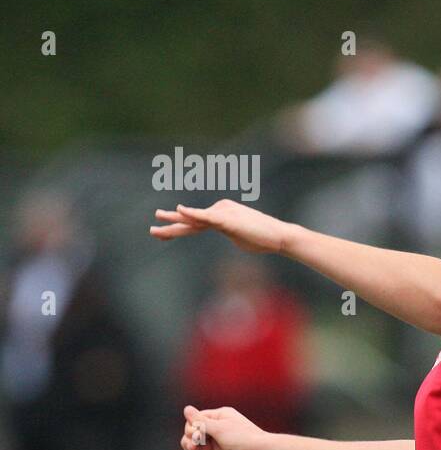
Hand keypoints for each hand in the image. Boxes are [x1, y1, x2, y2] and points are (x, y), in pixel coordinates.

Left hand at [150, 199, 292, 253]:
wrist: (279, 237)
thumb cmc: (265, 239)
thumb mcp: (242, 239)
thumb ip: (232, 235)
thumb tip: (233, 236)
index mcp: (221, 215)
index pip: (195, 224)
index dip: (178, 229)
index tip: (162, 234)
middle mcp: (219, 210)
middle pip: (190, 220)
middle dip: (170, 224)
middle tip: (152, 230)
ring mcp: (223, 213)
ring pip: (194, 218)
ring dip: (174, 220)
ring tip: (157, 218)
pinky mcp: (227, 219)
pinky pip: (206, 216)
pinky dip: (192, 213)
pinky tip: (180, 210)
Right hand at [180, 405, 268, 449]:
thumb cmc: (243, 438)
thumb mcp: (220, 428)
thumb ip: (201, 421)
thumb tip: (186, 409)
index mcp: (219, 416)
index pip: (195, 419)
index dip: (191, 428)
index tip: (197, 434)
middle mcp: (217, 428)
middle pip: (192, 433)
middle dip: (189, 440)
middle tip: (195, 446)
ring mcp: (217, 443)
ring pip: (194, 445)